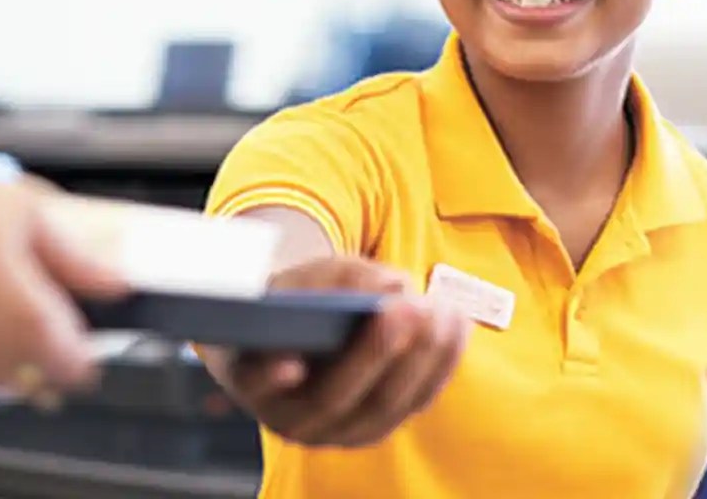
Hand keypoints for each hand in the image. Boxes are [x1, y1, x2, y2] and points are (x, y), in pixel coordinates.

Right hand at [214, 257, 470, 447]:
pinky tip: (454, 322)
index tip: (289, 365)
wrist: (309, 330)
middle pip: (335, 398)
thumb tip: (394, 286)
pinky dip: (439, 362)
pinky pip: (415, 402)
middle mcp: (293, 417)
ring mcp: (339, 430)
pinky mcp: (380, 424)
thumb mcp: (309, 276)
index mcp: (252, 376)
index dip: (269, 376)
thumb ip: (342, 278)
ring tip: (439, 312)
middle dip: (377, 352)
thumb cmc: (299, 298)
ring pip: (385, 406)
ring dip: (420, 357)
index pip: (254, 381)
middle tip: (408, 308)